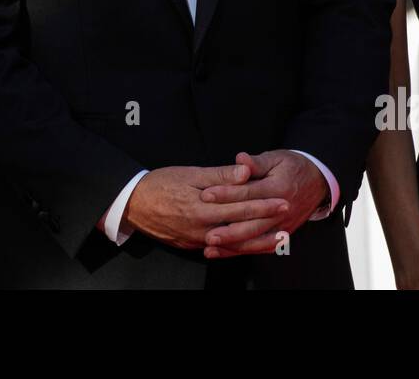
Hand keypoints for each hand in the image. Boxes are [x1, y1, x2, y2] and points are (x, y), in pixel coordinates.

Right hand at [124, 164, 290, 249]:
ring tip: (276, 237)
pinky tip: (249, 244)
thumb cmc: (160, 184)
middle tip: (287, 216)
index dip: (264, 204)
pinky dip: (237, 247)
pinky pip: (220, 248)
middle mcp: (202, 229)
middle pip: (241, 228)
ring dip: (256, 241)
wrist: (131, 204)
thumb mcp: (189, 174)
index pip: (241, 207)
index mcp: (203, 209)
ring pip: (233, 243)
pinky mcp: (191, 245)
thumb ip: (219, 175)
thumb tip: (244, 171)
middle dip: (266, 222)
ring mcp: (197, 240)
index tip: (283, 200)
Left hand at [199, 151, 328, 258]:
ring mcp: (283, 224)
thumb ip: (256, 162)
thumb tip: (240, 159)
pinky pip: (262, 246)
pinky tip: (226, 252)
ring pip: (256, 238)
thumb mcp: (276, 158)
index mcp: (278, 187)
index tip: (206, 195)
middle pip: (252, 222)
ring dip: (234, 244)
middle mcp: (281, 210)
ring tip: (212, 246)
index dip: (226, 194)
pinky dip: (244, 251)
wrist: (318, 181)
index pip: (249, 192)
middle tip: (208, 233)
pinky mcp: (283, 234)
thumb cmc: (293, 167)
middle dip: (229, 230)